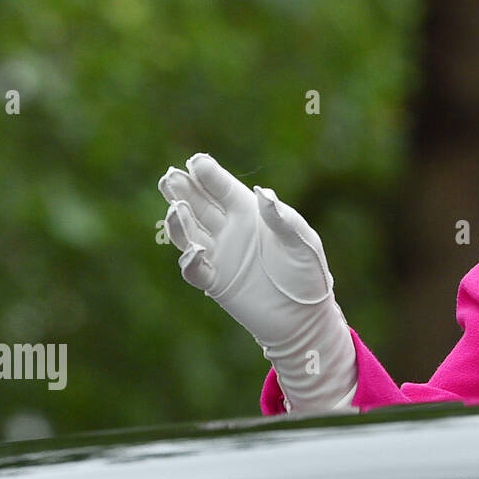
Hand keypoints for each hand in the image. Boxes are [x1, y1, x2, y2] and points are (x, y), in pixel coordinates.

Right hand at [158, 153, 357, 411]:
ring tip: (176, 207)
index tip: (195, 161)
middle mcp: (231, 231)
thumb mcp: (302, 243)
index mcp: (251, 215)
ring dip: (179, 221)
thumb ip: (283, 220)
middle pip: (200, 206)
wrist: (304, 317)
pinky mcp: (217, 283)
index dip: (209, 175)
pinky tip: (195, 251)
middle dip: (183, 190)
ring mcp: (221, 256)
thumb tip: (263, 193)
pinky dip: (190, 261)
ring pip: (190, 233)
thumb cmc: (308, 274)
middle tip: (170, 176)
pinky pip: (195, 270)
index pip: (224, 190)